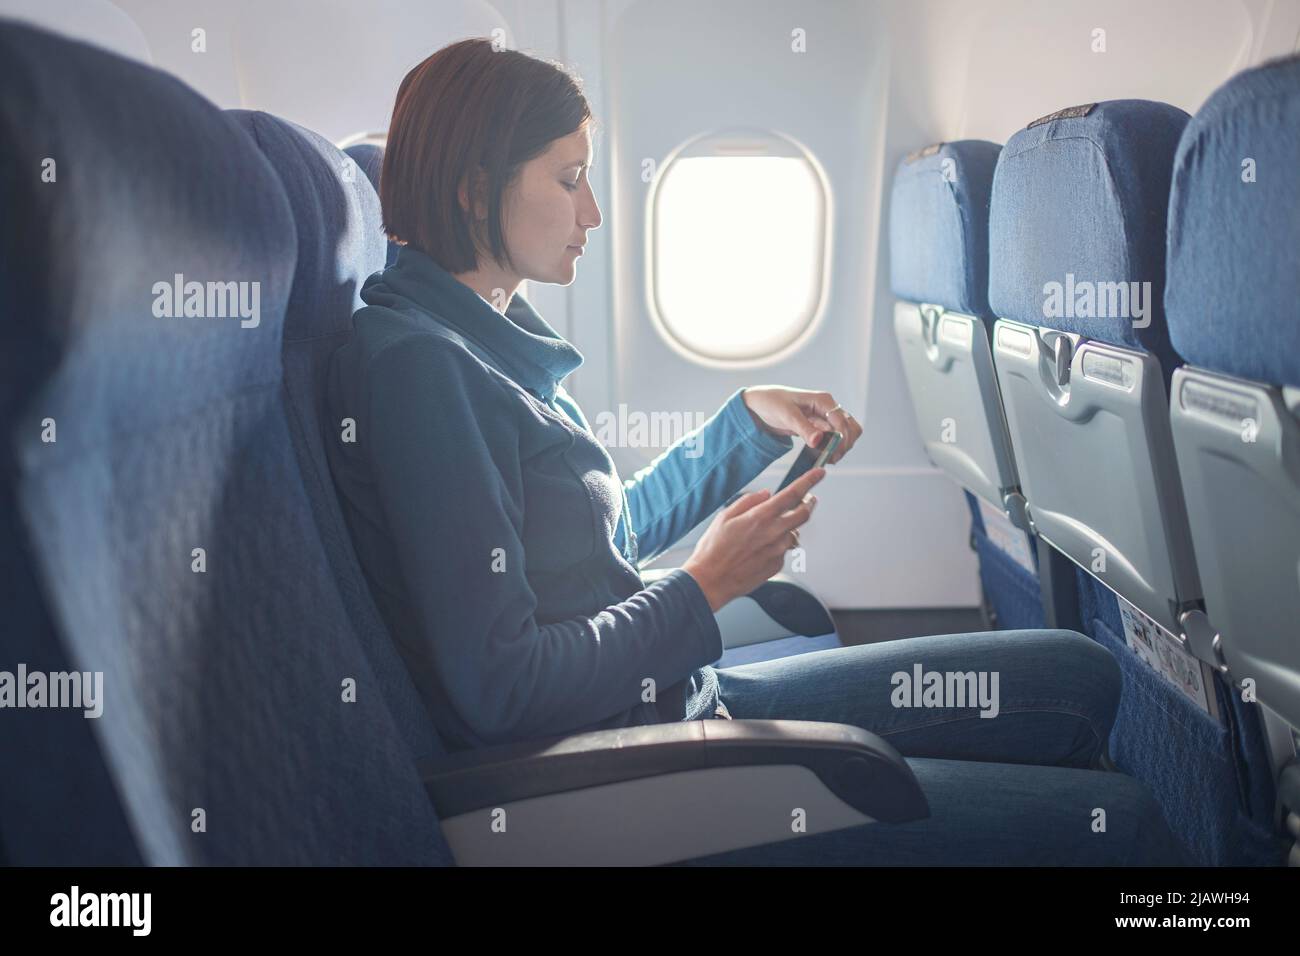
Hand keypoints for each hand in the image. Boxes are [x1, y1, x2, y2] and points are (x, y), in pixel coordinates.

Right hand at [681, 466, 825, 611]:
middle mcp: (773, 533)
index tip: (819, 473)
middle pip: (804, 514)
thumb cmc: (713, 550)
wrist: (711, 581)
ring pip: (794, 533)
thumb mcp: (724, 517)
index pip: (793, 494)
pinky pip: (783, 550)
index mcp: (761, 517)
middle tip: (809, 500)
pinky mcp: (777, 565)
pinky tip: (759, 549)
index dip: (809, 481)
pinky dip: (777, 545)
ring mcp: (777, 551)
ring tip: (769, 531)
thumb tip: (766, 494)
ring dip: (789, 527)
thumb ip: (748, 501)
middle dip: (809, 504)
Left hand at [740, 386, 861, 463]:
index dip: (842, 438)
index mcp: (822, 400)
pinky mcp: (819, 428)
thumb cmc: (772, 403)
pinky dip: (830, 448)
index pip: (842, 421)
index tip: (833, 453)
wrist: (760, 405)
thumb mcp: (786, 415)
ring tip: (824, 457)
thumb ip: (803, 428)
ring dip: (838, 448)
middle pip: (850, 428)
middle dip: (844, 444)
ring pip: (845, 435)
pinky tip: (819, 454)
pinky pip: (832, 440)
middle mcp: (828, 408)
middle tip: (830, 458)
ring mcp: (825, 418)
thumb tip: (819, 440)